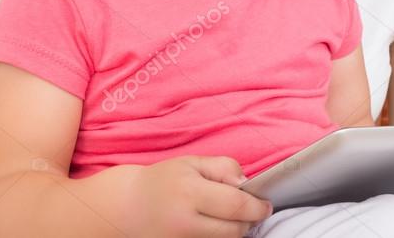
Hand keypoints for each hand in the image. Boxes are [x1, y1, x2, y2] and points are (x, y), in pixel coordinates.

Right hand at [125, 155, 271, 237]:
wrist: (127, 208)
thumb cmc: (163, 181)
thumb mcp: (192, 163)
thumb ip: (223, 167)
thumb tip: (246, 183)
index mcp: (190, 193)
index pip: (236, 205)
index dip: (257, 207)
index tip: (266, 205)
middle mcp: (185, 222)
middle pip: (234, 231)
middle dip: (248, 221)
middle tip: (250, 210)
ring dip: (234, 231)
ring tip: (226, 216)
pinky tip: (213, 226)